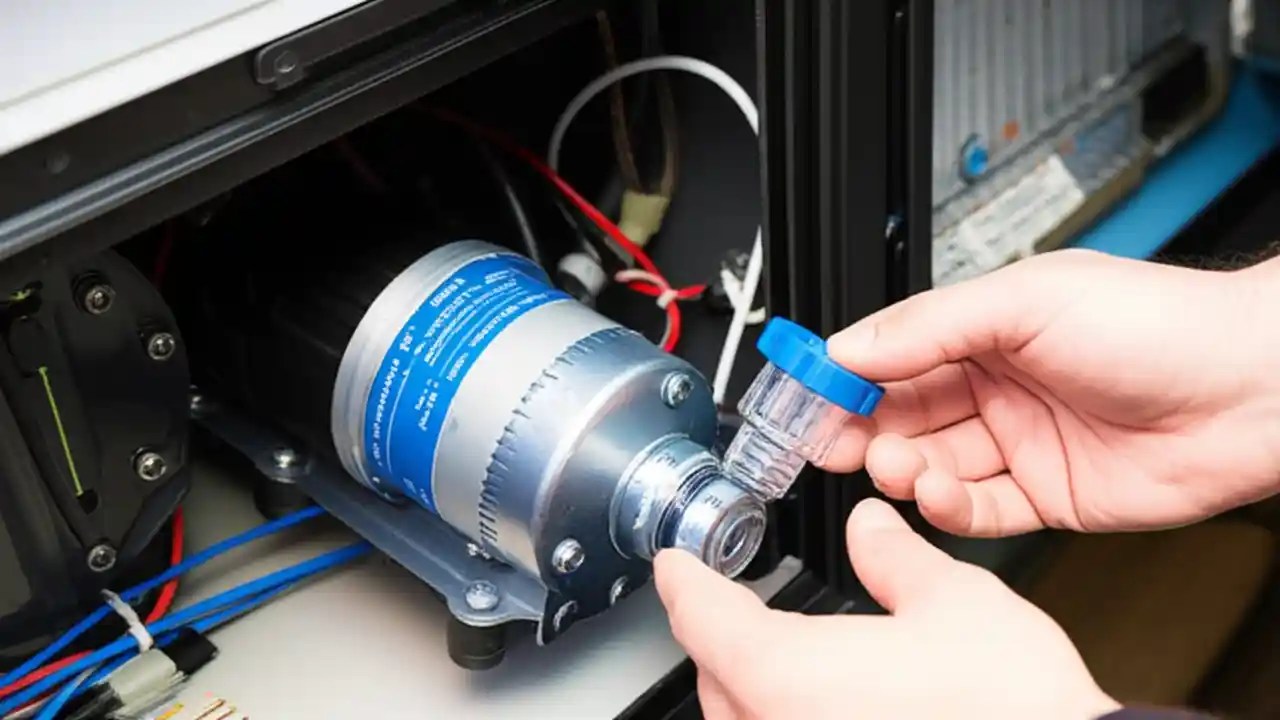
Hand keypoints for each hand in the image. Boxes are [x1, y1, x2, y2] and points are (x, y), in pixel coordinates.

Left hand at [655, 499, 1119, 719]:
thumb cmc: (1018, 715)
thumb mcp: (959, 606)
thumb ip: (899, 559)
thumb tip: (875, 529)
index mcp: (785, 673)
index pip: (700, 615)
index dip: (684, 579)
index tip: (676, 564)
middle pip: (712, 674)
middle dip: (717, 634)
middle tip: (733, 604)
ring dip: (746, 686)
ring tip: (781, 659)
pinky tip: (826, 709)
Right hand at [822, 249, 1279, 535]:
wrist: (1255, 388)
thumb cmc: (1160, 323)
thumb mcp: (1024, 302)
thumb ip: (928, 326)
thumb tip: (850, 345)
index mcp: (983, 328)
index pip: (890, 352)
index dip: (843, 372)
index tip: (804, 389)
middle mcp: (996, 385)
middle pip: (901, 413)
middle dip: (859, 427)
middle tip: (828, 441)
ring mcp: (1020, 442)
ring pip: (932, 464)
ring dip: (901, 468)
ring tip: (894, 463)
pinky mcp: (1045, 496)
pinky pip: (976, 509)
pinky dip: (947, 508)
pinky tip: (936, 494)